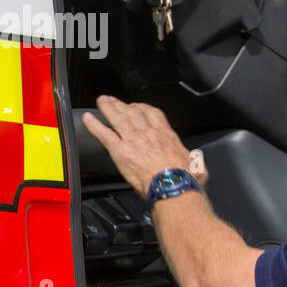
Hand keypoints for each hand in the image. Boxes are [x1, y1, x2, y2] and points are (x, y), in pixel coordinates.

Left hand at [81, 96, 208, 196]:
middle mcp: (149, 134)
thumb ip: (194, 160)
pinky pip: (104, 134)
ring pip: (118, 118)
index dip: (143, 108)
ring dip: (108, 108)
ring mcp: (133, 140)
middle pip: (132, 113)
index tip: (138, 107)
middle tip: (113, 100)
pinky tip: (88, 120)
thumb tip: (197, 161)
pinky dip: (94, 125)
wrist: (172, 187)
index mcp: (166, 136)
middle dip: (122, 105)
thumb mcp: (197, 166)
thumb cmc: (185, 180)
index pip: (153, 114)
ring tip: (101, 102)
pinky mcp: (121, 151)